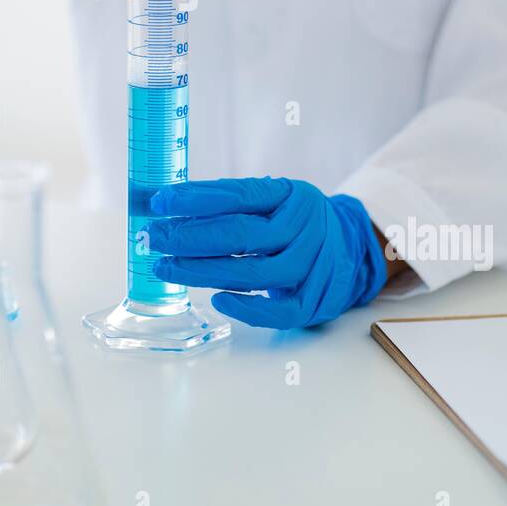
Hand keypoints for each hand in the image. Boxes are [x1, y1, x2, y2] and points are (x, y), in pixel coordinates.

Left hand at [147, 177, 386, 329]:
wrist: (352, 247)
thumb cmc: (296, 223)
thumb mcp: (274, 199)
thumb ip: (231, 203)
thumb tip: (170, 207)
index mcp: (290, 194)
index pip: (238, 195)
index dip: (196, 199)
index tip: (159, 202)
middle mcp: (304, 227)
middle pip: (240, 234)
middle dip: (189, 237)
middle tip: (153, 238)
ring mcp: (312, 264)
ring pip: (254, 272)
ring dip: (203, 272)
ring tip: (167, 268)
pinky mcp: (315, 300)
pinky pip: (280, 312)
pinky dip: (247, 309)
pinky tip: (217, 300)